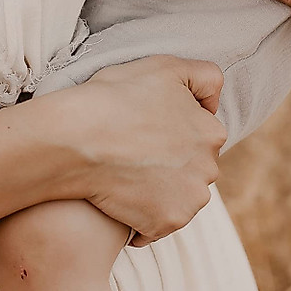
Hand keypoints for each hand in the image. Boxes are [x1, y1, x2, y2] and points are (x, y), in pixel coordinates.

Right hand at [54, 55, 225, 246]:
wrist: (77, 138)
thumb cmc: (115, 97)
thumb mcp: (165, 67)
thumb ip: (204, 76)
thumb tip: (214, 103)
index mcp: (211, 132)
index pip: (200, 133)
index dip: (172, 126)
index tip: (147, 124)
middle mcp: (208, 170)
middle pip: (192, 166)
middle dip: (170, 160)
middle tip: (134, 147)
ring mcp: (188, 201)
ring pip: (178, 195)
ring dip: (159, 188)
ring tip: (126, 171)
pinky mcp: (165, 224)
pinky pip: (157, 223)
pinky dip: (142, 215)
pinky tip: (119, 194)